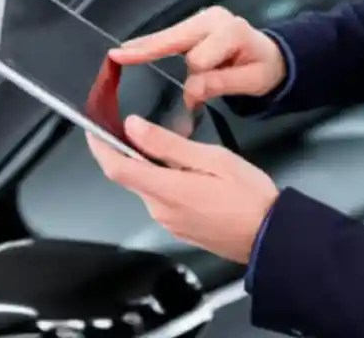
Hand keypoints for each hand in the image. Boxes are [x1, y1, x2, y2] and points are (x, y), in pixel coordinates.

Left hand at [86, 116, 279, 263]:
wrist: (269, 236)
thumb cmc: (248, 196)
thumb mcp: (212, 158)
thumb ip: (168, 144)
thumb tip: (134, 127)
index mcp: (166, 190)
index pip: (116, 167)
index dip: (99, 146)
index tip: (93, 128)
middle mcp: (160, 210)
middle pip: (130, 176)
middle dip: (128, 152)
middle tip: (140, 129)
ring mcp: (168, 222)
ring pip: (147, 187)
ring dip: (151, 167)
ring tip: (176, 149)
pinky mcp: (178, 228)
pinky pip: (161, 200)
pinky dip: (164, 182)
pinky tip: (188, 173)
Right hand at [110, 6, 286, 108]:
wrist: (272, 56)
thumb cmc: (264, 68)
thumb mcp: (253, 81)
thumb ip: (222, 83)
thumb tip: (192, 90)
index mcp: (230, 31)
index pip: (199, 59)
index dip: (197, 79)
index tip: (198, 97)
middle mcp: (213, 19)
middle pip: (174, 37)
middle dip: (148, 48)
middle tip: (118, 56)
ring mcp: (202, 18)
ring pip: (168, 35)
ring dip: (146, 45)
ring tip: (119, 54)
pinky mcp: (195, 23)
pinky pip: (170, 35)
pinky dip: (152, 43)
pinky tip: (133, 49)